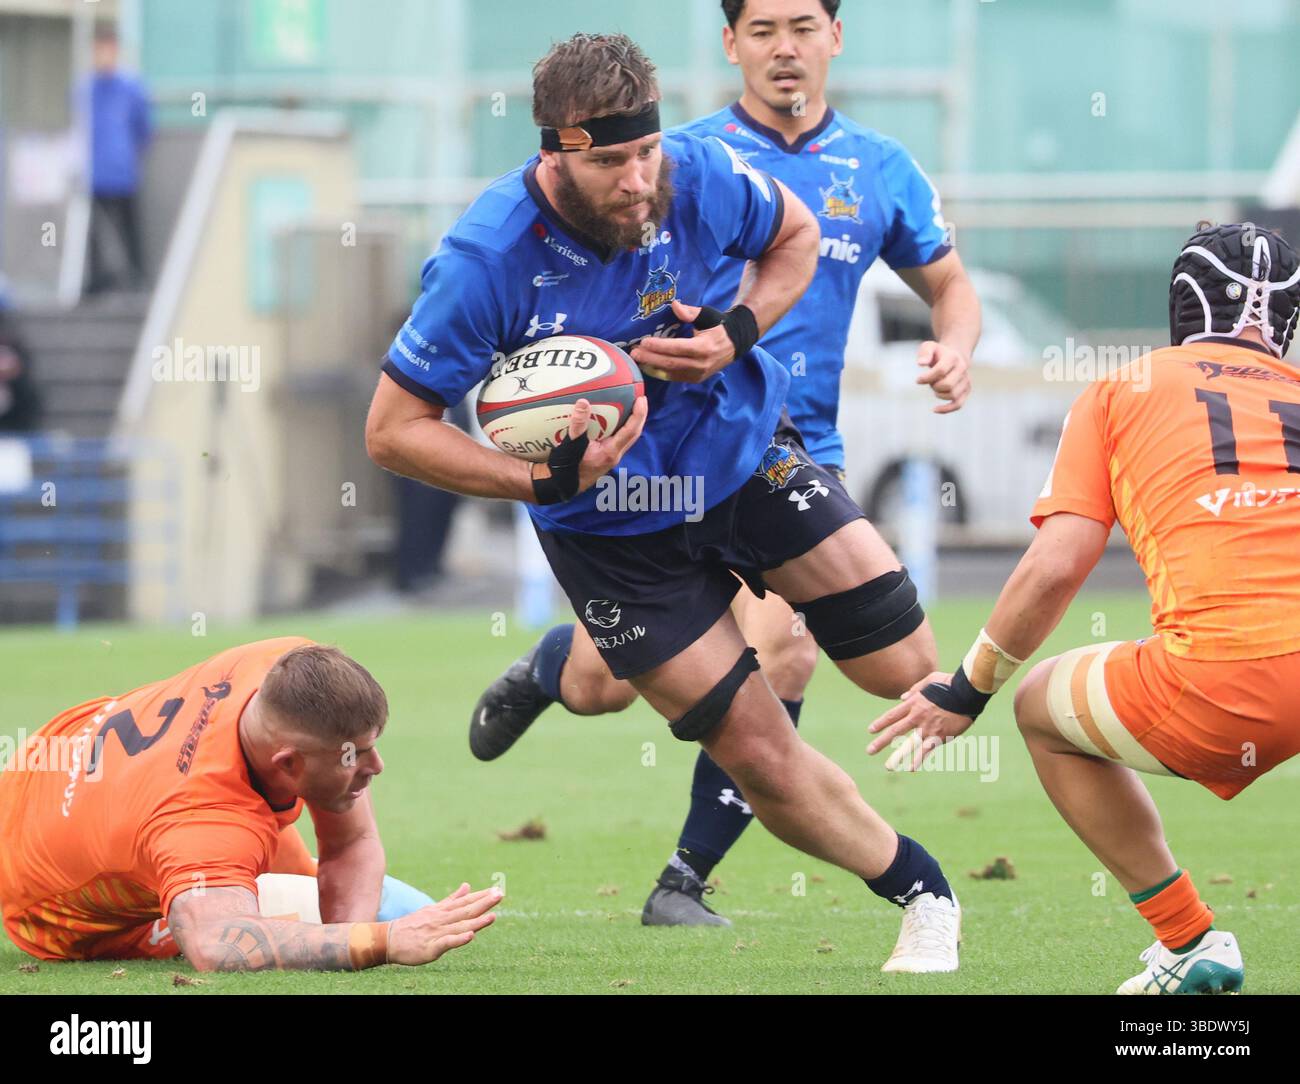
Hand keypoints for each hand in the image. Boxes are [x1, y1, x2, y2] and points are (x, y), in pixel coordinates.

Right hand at [387, 882, 503, 964]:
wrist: (389, 939)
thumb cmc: (413, 925)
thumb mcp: (433, 909)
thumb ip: (452, 899)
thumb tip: (467, 886)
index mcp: (443, 911)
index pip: (466, 902)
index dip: (482, 896)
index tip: (498, 890)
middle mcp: (442, 919)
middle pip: (466, 911)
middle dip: (484, 903)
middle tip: (500, 895)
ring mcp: (437, 932)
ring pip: (459, 925)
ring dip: (476, 921)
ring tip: (492, 916)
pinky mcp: (431, 947)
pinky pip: (447, 942)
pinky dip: (458, 939)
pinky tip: (470, 936)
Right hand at [532, 395, 648, 496]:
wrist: (559, 485)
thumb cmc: (566, 468)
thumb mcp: (571, 445)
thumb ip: (578, 424)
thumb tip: (583, 403)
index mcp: (610, 451)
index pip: (631, 431)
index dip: (639, 414)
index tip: (641, 399)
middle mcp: (614, 455)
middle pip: (633, 434)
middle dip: (639, 416)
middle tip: (639, 399)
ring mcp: (609, 457)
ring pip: (626, 438)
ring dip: (629, 422)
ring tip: (628, 406)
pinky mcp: (604, 457)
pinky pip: (616, 440)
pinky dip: (617, 428)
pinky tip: (610, 420)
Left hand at [631, 299, 734, 382]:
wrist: (735, 343)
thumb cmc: (718, 325)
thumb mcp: (707, 315)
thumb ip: (690, 312)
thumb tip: (674, 305)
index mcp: (703, 347)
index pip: (677, 348)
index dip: (659, 346)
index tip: (644, 342)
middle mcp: (700, 364)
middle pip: (670, 363)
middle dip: (650, 358)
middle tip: (634, 352)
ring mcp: (698, 374)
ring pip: (670, 372)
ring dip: (652, 366)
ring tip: (637, 359)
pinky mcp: (695, 379)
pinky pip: (674, 377)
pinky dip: (660, 372)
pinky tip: (648, 366)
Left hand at [866, 671, 974, 770]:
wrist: (966, 692)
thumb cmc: (950, 684)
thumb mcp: (929, 680)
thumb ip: (915, 689)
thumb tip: (902, 697)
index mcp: (914, 703)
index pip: (892, 716)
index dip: (880, 724)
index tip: (871, 731)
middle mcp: (917, 717)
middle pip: (895, 731)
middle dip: (881, 742)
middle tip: (869, 751)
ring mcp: (928, 728)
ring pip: (909, 744)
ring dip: (898, 757)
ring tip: (888, 767)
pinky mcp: (940, 736)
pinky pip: (926, 750)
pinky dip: (918, 759)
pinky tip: (911, 768)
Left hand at [916, 341, 970, 413]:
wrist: (954, 356)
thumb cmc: (937, 353)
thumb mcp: (928, 347)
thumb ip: (924, 353)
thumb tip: (921, 363)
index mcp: (953, 357)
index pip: (940, 370)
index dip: (927, 377)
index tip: (918, 380)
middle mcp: (962, 368)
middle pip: (947, 385)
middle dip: (934, 386)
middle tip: (930, 382)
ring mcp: (966, 380)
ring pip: (951, 395)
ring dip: (938, 394)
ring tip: (936, 386)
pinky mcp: (966, 390)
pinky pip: (958, 404)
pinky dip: (947, 409)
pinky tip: (934, 409)